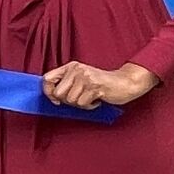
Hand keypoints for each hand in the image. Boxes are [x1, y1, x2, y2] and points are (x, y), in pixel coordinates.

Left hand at [43, 60, 158, 108]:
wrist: (125, 82)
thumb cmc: (102, 84)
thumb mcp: (81, 78)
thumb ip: (66, 83)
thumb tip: (51, 97)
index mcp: (71, 67)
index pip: (47, 78)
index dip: (48, 92)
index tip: (55, 100)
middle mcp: (77, 70)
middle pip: (58, 93)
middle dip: (67, 101)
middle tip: (80, 98)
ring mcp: (86, 78)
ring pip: (71, 100)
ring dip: (80, 104)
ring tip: (90, 97)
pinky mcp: (95, 86)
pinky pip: (82, 103)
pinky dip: (89, 106)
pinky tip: (96, 99)